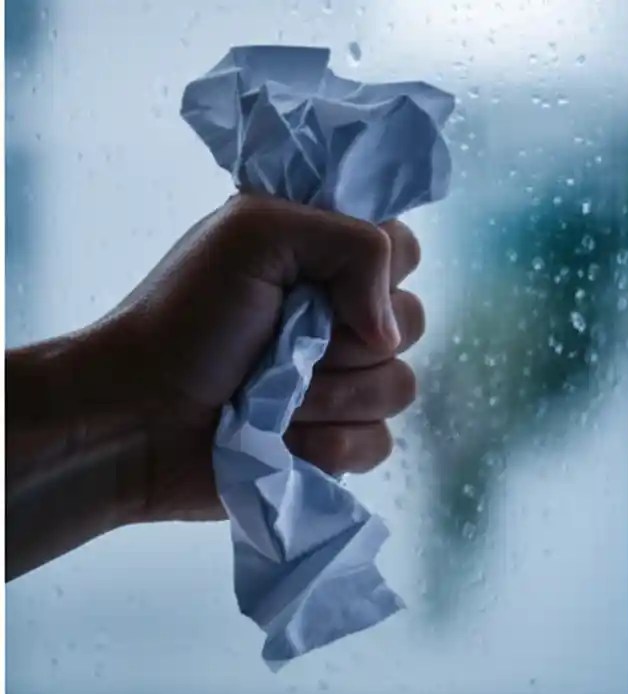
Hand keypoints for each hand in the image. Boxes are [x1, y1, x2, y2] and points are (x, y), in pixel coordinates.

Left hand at [99, 193, 424, 521]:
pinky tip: (283, 439)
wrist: (133, 418)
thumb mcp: (256, 233)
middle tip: (287, 341)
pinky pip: (379, 444)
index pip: (405, 250)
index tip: (321, 284)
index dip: (379, 271)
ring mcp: (344, 386)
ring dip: (331, 395)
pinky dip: (329, 443)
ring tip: (272, 396)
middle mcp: (342, 319)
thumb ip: (353, 244)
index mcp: (325, 260)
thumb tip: (388, 330)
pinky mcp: (338, 445)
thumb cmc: (184, 318)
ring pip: (399, 387)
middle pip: (412, 323)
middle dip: (347, 340)